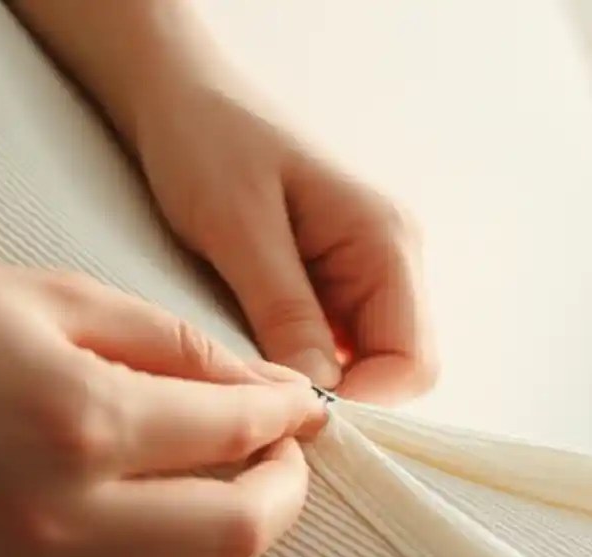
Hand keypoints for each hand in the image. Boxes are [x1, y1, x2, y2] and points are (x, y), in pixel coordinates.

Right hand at [0, 256, 325, 556]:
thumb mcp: (60, 296)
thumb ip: (177, 345)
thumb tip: (266, 384)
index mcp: (82, 418)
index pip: (235, 432)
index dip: (287, 412)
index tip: (301, 406)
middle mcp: (56, 514)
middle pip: (229, 536)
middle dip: (282, 493)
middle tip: (280, 457)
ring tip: (232, 545)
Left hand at [134, 80, 438, 404]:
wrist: (179, 93)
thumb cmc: (207, 141)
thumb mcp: (239, 227)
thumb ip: (285, 313)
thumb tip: (315, 401)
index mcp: (386, 242)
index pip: (412, 362)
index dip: (365, 409)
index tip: (295, 429)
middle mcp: (391, 260)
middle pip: (399, 371)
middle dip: (345, 405)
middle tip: (271, 422)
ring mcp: (365, 272)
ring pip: (369, 365)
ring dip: (323, 390)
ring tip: (259, 398)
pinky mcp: (332, 281)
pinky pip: (338, 347)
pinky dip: (306, 370)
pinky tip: (259, 371)